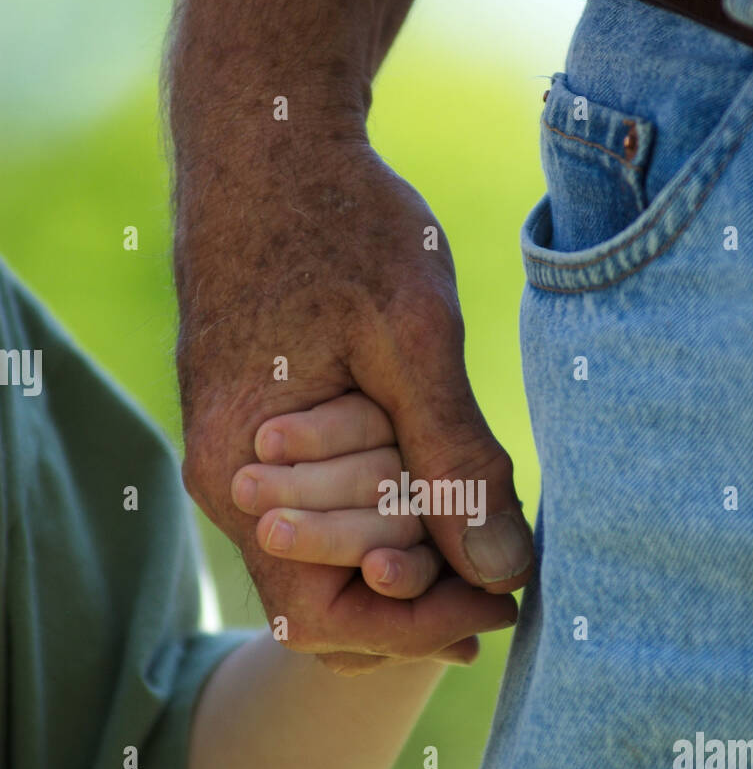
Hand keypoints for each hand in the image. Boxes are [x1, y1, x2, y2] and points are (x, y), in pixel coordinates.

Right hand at [176, 140, 533, 670]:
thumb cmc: (336, 223)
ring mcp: (238, 458)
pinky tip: (443, 501)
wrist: (266, 141)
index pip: (321, 618)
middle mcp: (229, 481)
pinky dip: (382, 520)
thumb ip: (453, 458)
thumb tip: (501, 569)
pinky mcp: (259, 431)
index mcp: (246, 470)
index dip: (417, 628)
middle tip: (508, 574)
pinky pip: (317, 514)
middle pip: (323, 604)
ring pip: (321, 563)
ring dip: (404, 561)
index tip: (501, 602)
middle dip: (420, 602)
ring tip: (487, 543)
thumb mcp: (413, 337)